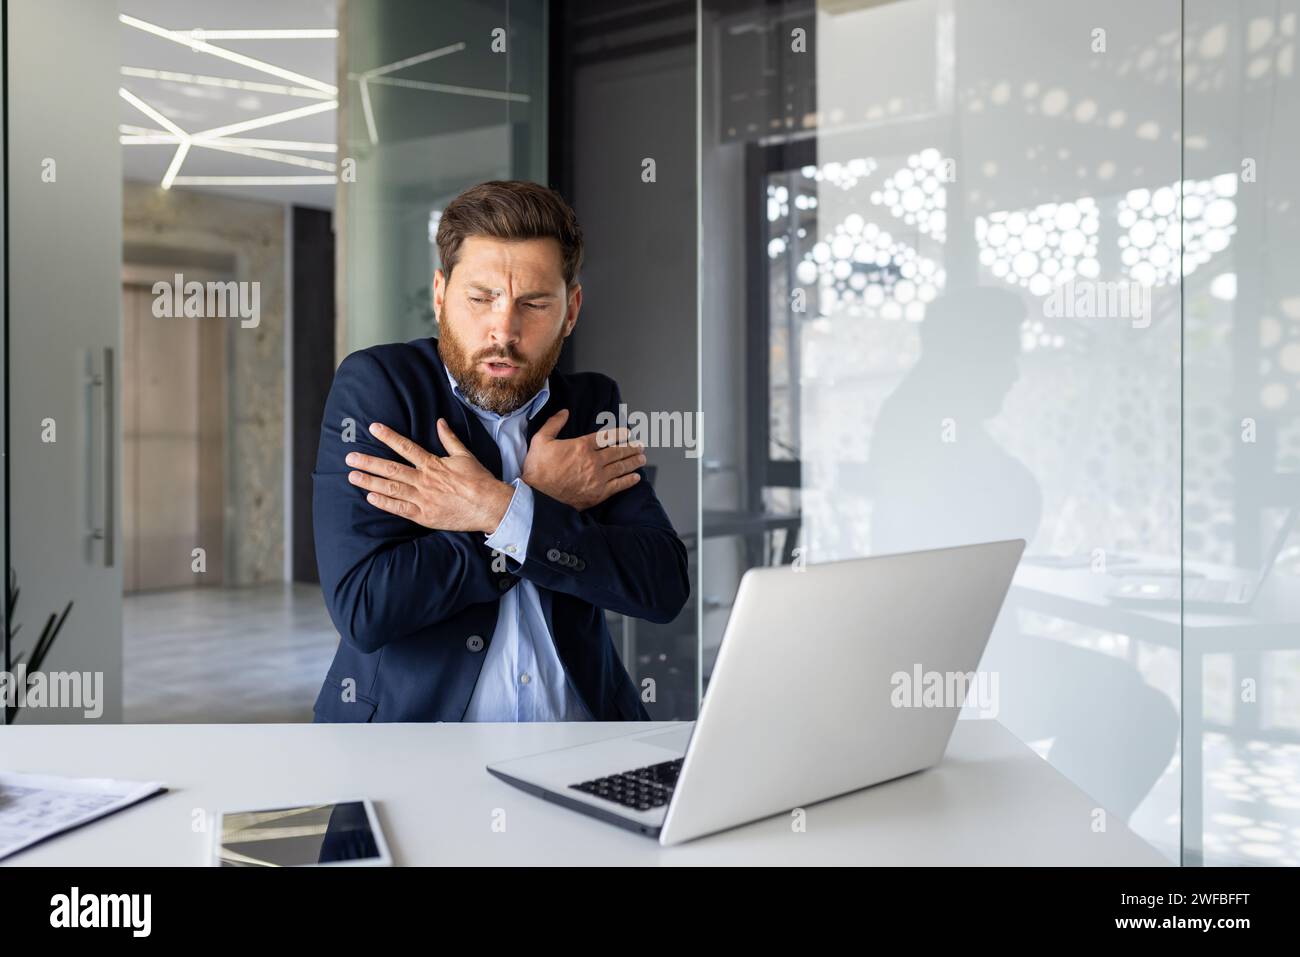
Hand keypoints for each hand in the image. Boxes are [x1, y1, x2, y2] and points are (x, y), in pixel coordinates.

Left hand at [346, 419, 513, 532]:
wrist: (490, 505)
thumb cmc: (479, 480)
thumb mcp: (465, 455)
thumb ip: (449, 439)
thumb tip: (439, 421)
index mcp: (433, 464)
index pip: (406, 447)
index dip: (388, 437)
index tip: (373, 428)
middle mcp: (424, 480)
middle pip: (391, 469)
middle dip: (369, 462)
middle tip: (350, 457)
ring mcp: (423, 499)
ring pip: (391, 489)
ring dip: (370, 481)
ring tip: (352, 476)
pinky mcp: (424, 516)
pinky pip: (400, 509)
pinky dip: (384, 503)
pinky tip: (370, 497)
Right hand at [522, 409, 645, 510]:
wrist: (536, 496)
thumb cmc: (537, 469)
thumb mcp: (540, 440)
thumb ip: (554, 423)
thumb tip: (564, 412)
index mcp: (581, 446)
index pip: (606, 437)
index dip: (619, 434)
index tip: (627, 433)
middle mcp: (593, 461)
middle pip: (618, 451)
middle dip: (631, 447)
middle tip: (640, 445)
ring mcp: (598, 478)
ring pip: (621, 467)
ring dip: (634, 462)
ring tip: (642, 458)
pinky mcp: (598, 494)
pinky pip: (619, 485)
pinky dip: (629, 480)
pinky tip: (636, 477)